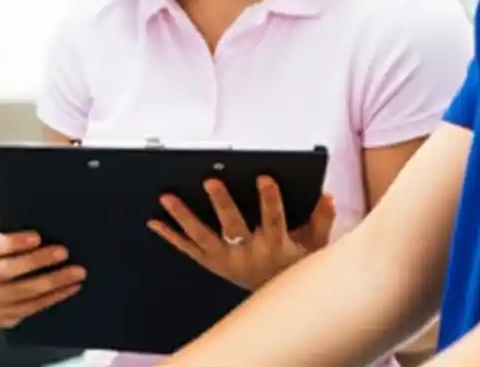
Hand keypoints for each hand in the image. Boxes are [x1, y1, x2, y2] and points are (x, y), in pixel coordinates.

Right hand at [0, 231, 85, 328]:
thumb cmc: (11, 257)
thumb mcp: (9, 245)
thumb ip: (23, 238)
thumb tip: (53, 228)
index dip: (13, 242)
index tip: (37, 237)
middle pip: (7, 270)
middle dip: (37, 261)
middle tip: (63, 252)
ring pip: (23, 292)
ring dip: (53, 282)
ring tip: (77, 272)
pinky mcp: (0, 317)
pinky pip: (31, 308)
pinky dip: (54, 297)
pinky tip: (71, 287)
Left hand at [148, 176, 335, 290]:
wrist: (277, 302)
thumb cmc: (295, 265)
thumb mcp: (317, 245)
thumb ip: (322, 218)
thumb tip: (325, 194)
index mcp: (277, 245)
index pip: (275, 219)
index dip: (270, 199)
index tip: (264, 177)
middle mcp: (249, 254)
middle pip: (233, 226)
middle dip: (222, 203)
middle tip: (210, 180)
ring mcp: (226, 261)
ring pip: (202, 237)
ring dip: (183, 216)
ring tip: (166, 196)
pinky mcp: (210, 263)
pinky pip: (187, 248)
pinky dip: (170, 235)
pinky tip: (153, 220)